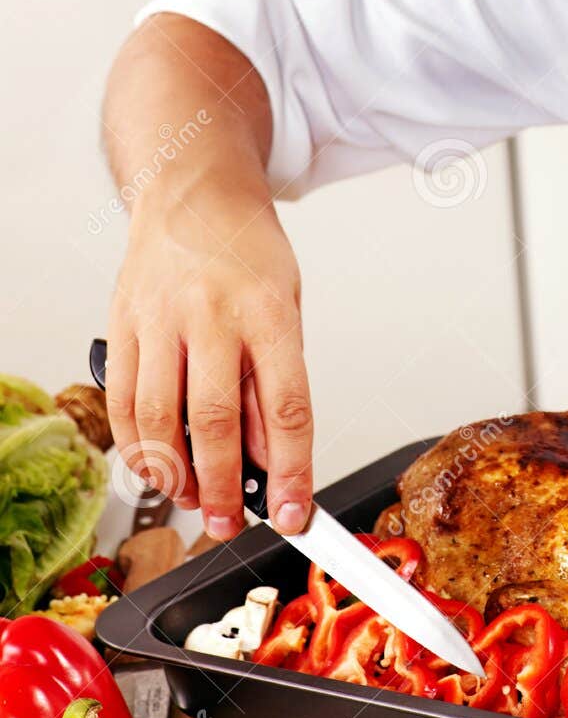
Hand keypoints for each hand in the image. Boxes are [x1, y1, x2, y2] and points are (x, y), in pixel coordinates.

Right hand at [105, 175, 313, 539]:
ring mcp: (161, 319)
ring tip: (196, 500)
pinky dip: (138, 447)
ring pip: (161, 418)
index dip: (292, 471)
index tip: (295, 514)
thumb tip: (273, 460)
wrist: (193, 193)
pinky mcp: (122, 324)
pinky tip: (157, 466)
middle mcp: (212, 314)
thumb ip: (276, 383)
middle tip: (231, 524)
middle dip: (225, 488)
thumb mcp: (287, 308)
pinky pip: (124, 402)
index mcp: (268, 310)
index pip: (286, 406)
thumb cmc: (247, 252)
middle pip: (216, 420)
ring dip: (176, 475)